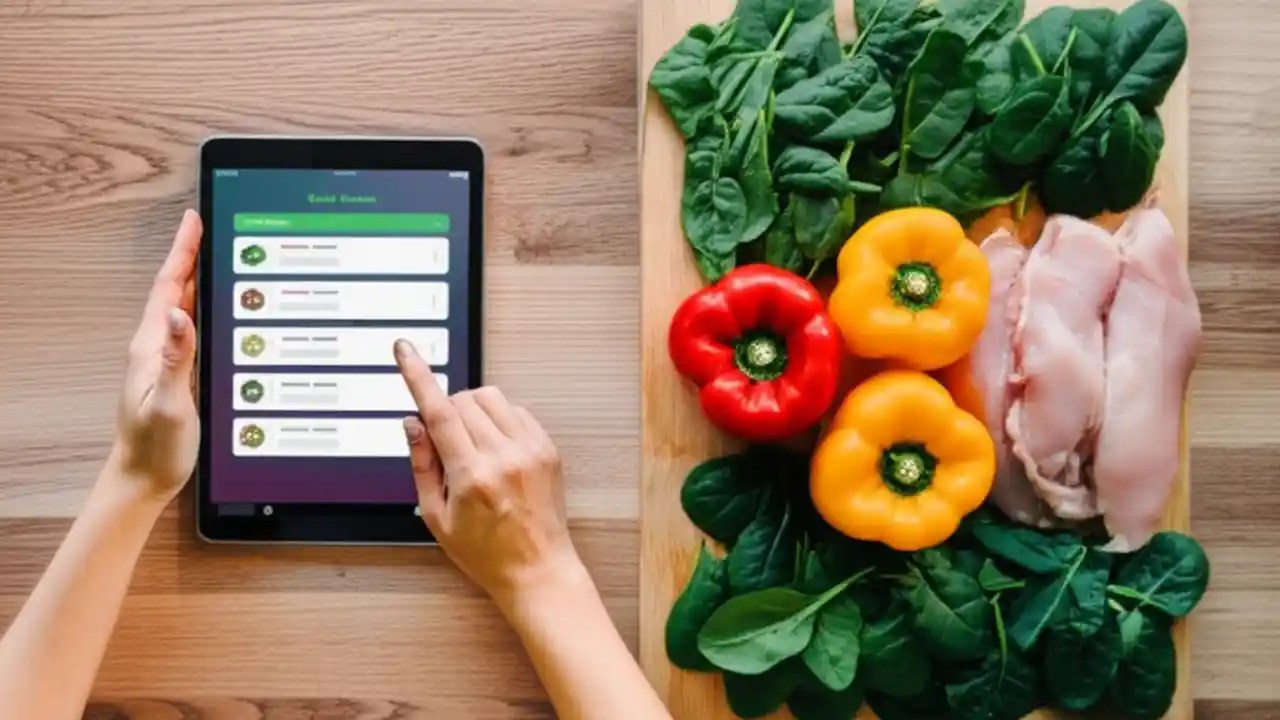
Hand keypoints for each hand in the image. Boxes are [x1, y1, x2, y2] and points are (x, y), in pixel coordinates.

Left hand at [109, 210, 201, 501]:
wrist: (143, 479)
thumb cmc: (155, 448)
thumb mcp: (168, 403)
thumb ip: (176, 358)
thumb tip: (180, 314)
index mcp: (152, 348)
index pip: (168, 288)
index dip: (182, 252)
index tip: (193, 220)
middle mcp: (154, 348)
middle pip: (173, 290)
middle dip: (189, 256)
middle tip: (206, 227)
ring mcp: (162, 361)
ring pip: (179, 308)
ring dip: (193, 279)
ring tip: (211, 255)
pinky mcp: (172, 374)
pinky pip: (187, 329)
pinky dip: (198, 308)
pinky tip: (210, 308)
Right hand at [393, 339, 581, 610]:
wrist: (538, 569)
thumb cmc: (487, 553)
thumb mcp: (437, 517)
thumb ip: (422, 465)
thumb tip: (413, 424)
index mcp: (473, 476)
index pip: (439, 412)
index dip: (418, 376)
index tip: (406, 352)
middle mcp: (505, 457)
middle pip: (463, 400)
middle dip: (446, 412)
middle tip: (446, 446)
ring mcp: (531, 450)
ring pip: (491, 398)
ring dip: (473, 411)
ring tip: (472, 446)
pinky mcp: (548, 448)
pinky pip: (517, 411)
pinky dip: (500, 420)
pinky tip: (496, 449)